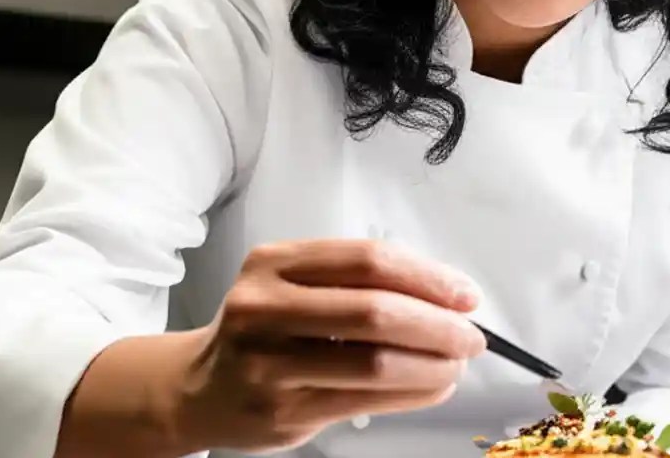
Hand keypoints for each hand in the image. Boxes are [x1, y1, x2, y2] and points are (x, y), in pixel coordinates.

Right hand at [173, 239, 486, 453]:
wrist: (199, 388)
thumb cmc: (262, 331)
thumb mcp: (290, 285)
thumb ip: (354, 282)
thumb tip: (445, 296)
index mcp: (273, 263)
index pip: (367, 260)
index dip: (427, 276)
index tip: (463, 294)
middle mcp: (264, 307)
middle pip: (375, 310)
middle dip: (438, 324)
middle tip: (470, 335)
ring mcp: (268, 362)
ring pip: (376, 361)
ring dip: (433, 364)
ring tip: (456, 364)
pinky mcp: (282, 409)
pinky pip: (367, 400)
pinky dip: (414, 392)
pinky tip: (432, 386)